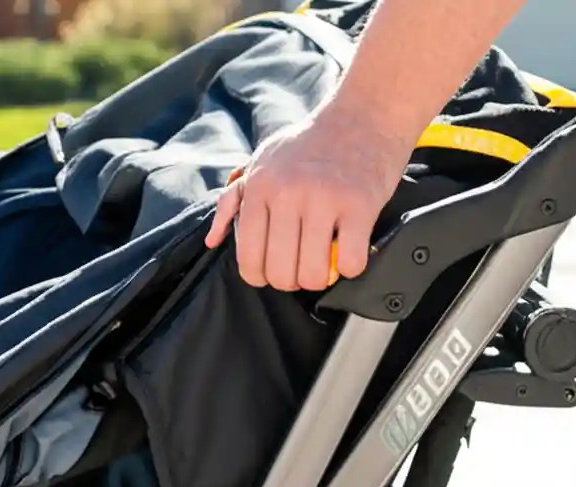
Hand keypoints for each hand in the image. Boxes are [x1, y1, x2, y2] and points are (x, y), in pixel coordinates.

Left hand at [203, 109, 407, 291]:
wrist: (363, 116)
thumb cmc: (309, 145)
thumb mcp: (261, 161)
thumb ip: (231, 201)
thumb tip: (212, 240)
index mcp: (259, 186)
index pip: (248, 256)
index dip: (259, 276)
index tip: (272, 272)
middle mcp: (287, 192)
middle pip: (279, 272)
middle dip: (290, 281)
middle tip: (302, 268)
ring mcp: (324, 198)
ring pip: (313, 274)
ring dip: (319, 279)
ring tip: (325, 263)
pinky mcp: (359, 205)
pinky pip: (350, 262)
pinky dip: (350, 268)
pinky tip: (349, 252)